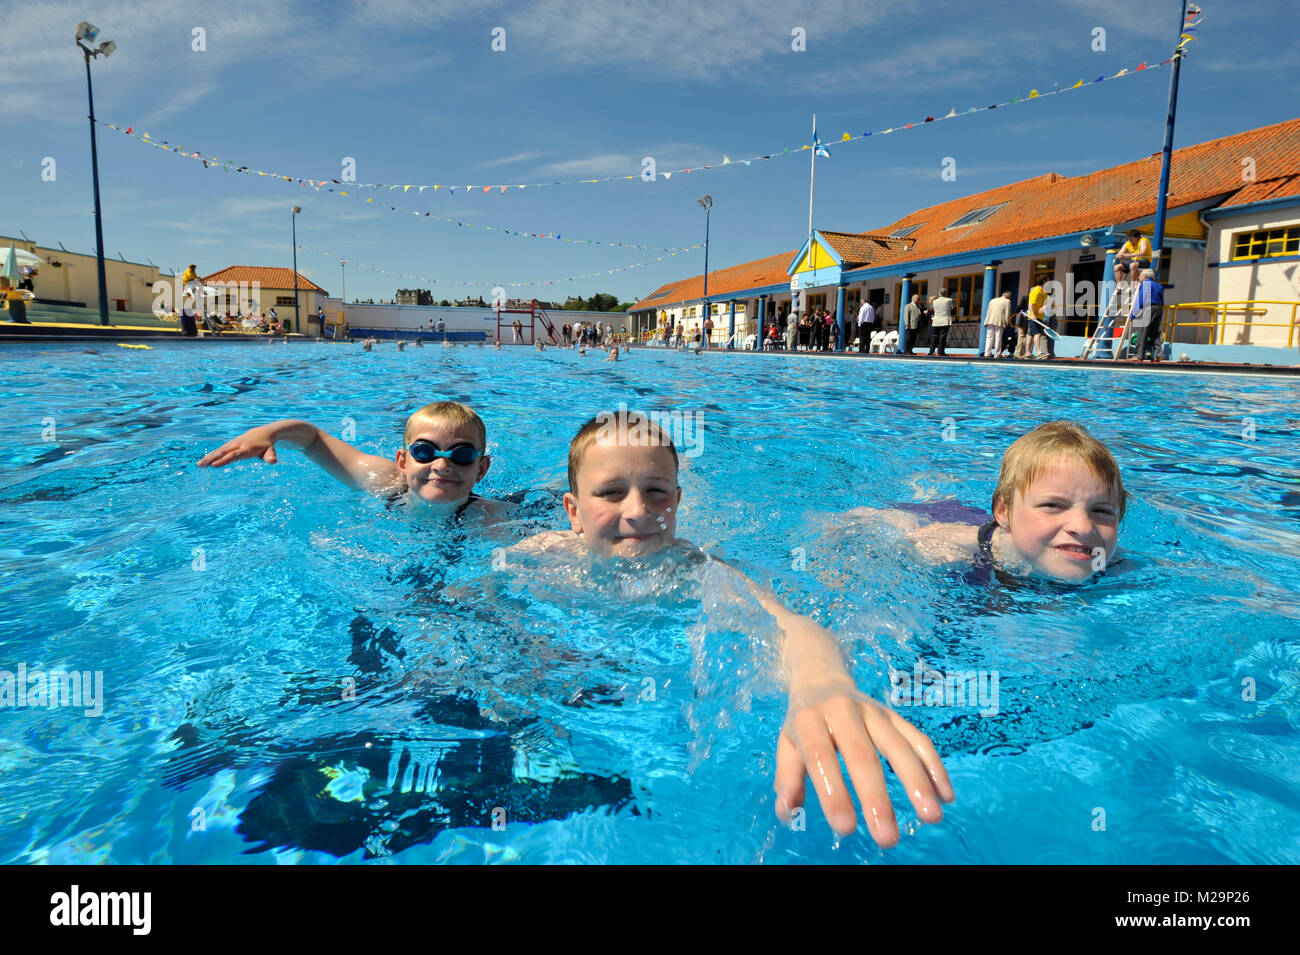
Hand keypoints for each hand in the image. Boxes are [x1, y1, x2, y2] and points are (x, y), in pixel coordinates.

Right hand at [197, 424, 283, 467]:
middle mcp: (238, 445)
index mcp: (247, 448)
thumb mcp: (271, 451)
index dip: (224, 460)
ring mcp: (233, 444)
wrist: (263, 432)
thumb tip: (274, 461)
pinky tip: (204, 462)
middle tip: (202, 465)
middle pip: (223, 452)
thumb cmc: (268, 445)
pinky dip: (211, 455)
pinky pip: (219, 450)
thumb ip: (270, 456)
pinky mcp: (230, 444)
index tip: (214, 465)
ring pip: (219, 451)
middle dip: (212, 459)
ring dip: (209, 457)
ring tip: (199, 465)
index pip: (234, 455)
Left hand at [775, 680, 952, 846]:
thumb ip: (787, 778)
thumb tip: (787, 813)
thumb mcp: (786, 744)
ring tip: (930, 817)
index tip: (845, 828)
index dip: (833, 792)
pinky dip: (934, 766)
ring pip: (898, 746)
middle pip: (862, 755)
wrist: (821, 679)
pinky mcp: (894, 715)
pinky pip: (918, 739)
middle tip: (888, 838)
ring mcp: (872, 711)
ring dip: (917, 782)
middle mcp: (843, 711)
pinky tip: (945, 796)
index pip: (820, 757)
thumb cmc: (803, 722)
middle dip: (877, 798)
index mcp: (809, 720)